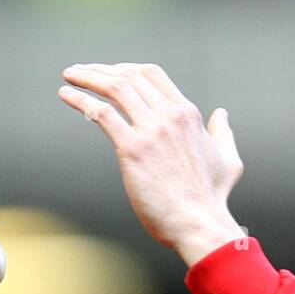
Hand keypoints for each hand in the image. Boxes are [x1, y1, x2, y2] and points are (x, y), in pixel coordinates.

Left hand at [57, 63, 243, 261]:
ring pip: (115, 88)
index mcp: (187, 113)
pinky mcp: (133, 150)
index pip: (152, 75)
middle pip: (129, 77)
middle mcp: (169, 115)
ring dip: (88, 77)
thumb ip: (224, 134)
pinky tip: (67, 96)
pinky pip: (102, 114)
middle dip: (101, 70)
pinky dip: (81, 100)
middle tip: (80, 72)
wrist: (199, 224)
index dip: (127, 69)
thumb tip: (221, 114)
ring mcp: (151, 131)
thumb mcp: (228, 160)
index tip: (109, 74)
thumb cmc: (212, 199)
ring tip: (69, 76)